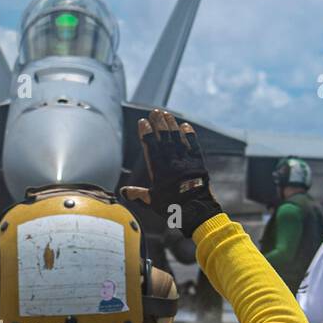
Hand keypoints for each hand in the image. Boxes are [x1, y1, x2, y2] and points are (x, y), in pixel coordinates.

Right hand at [120, 108, 221, 236]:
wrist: (197, 210)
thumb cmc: (172, 207)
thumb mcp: (152, 201)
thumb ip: (138, 194)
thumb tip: (123, 192)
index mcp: (159, 170)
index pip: (151, 147)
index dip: (146, 133)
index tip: (142, 122)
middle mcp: (172, 162)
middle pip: (164, 138)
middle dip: (159, 123)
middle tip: (155, 111)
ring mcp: (186, 160)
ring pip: (177, 138)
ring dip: (171, 124)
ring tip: (166, 113)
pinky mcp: (198, 162)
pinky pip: (193, 144)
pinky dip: (189, 134)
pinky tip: (184, 125)